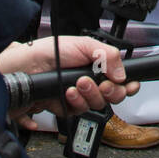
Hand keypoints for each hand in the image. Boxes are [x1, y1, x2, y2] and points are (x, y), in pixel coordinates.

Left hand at [0, 37, 139, 127]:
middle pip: (112, 97)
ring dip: (88, 95)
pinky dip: (73, 103)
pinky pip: (78, 112)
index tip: (130, 86)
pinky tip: (66, 93)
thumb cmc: (52, 51)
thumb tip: (122, 74)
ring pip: (96, 105)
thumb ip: (108, 55)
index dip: (128, 86)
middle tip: (102, 84)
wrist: (28, 65)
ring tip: (76, 84)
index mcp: (97, 68)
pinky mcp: (67, 107)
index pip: (120, 81)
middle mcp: (90, 83)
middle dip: (109, 91)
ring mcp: (79, 97)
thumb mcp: (84, 45)